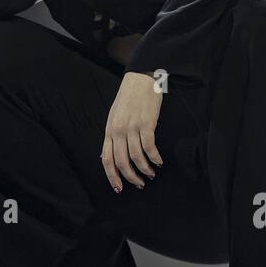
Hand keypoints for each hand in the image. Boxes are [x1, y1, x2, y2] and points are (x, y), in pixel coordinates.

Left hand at [100, 71, 164, 191]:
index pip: (106, 159)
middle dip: (131, 177)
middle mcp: (118, 131)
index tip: (119, 188)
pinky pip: (149, 147)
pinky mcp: (146, 123)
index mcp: (109, 130)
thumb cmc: (128, 99)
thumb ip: (114, 136)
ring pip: (136, 157)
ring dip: (145, 169)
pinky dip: (154, 158)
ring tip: (151, 173)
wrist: (140, 79)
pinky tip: (159, 162)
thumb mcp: (115, 117)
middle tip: (140, 184)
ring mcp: (132, 127)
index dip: (112, 176)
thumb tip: (113, 156)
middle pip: (122, 162)